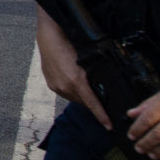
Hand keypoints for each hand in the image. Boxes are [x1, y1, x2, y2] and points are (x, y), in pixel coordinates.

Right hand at [35, 14, 109, 129]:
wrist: (49, 32)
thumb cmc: (71, 41)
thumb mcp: (87, 60)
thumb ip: (94, 75)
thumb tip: (104, 88)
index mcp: (76, 81)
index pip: (92, 104)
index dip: (102, 116)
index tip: (109, 126)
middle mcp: (64, 86)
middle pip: (84, 103)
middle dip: (93, 103)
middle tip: (103, 100)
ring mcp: (55, 85)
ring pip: (74, 98)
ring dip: (82, 96)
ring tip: (88, 87)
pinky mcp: (50, 83)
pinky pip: (65, 92)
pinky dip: (73, 90)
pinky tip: (75, 81)